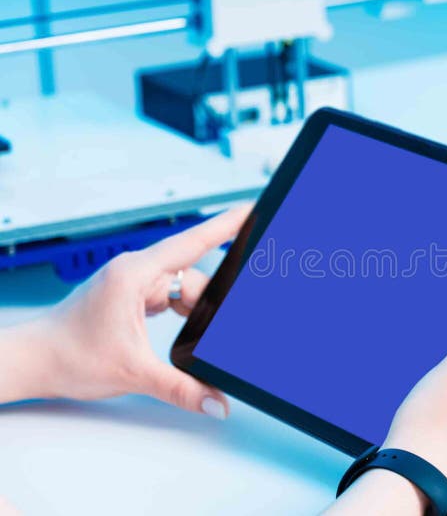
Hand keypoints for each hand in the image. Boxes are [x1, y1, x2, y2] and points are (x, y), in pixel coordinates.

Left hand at [0, 206, 249, 417]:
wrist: (32, 361)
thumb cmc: (66, 354)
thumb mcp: (133, 372)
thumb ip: (180, 388)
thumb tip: (215, 400)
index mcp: (135, 274)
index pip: (192, 243)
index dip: (226, 226)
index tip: (250, 211)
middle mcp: (136, 272)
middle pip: (194, 276)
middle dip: (210, 302)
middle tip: (224, 325)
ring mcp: (133, 283)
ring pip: (183, 289)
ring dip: (195, 312)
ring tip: (198, 336)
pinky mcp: (131, 296)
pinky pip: (170, 296)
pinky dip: (183, 313)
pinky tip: (186, 330)